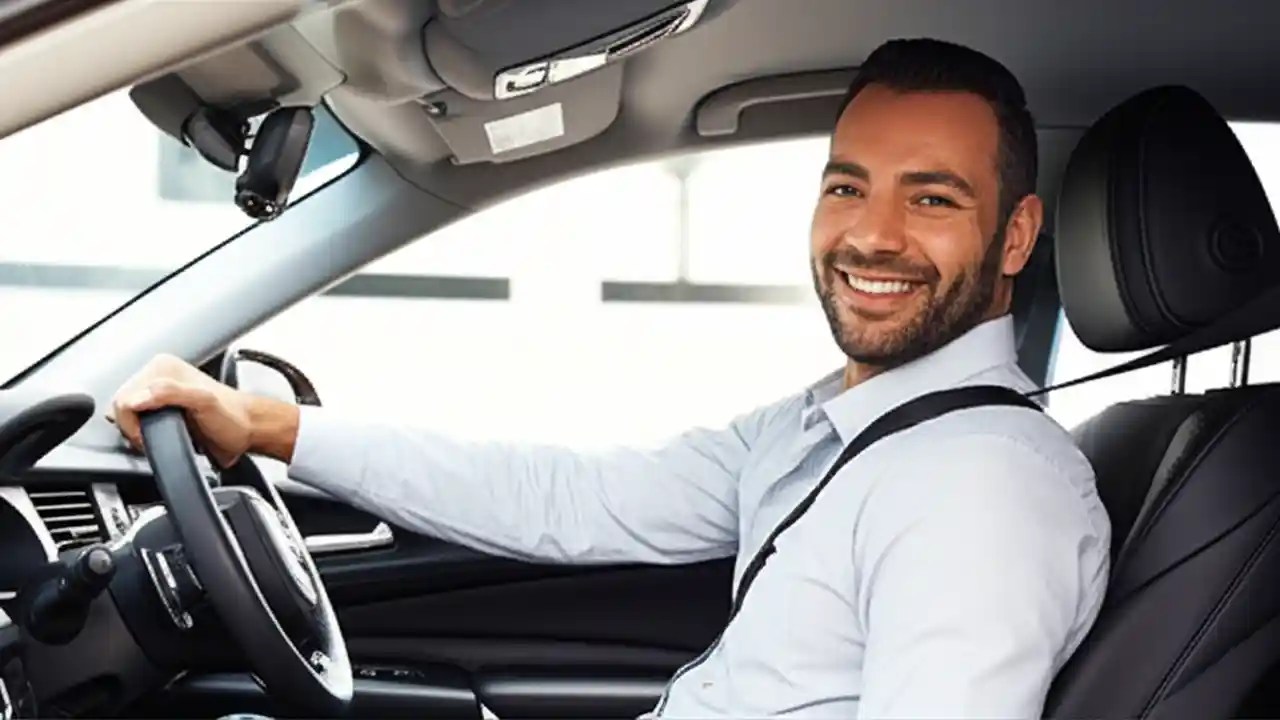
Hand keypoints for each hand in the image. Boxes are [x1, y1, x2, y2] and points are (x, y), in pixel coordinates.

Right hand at [110, 354, 252, 467]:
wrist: (247, 431)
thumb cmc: (233, 418)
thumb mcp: (204, 402)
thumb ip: (171, 393)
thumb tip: (139, 397)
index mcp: (163, 367)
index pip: (122, 397)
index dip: (132, 422)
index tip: (150, 434)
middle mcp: (158, 376)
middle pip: (120, 407)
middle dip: (133, 428)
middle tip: (157, 438)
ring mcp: (158, 394)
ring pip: (125, 416)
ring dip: (137, 431)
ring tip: (162, 436)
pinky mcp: (161, 409)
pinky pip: (135, 422)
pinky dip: (141, 434)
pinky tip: (160, 436)